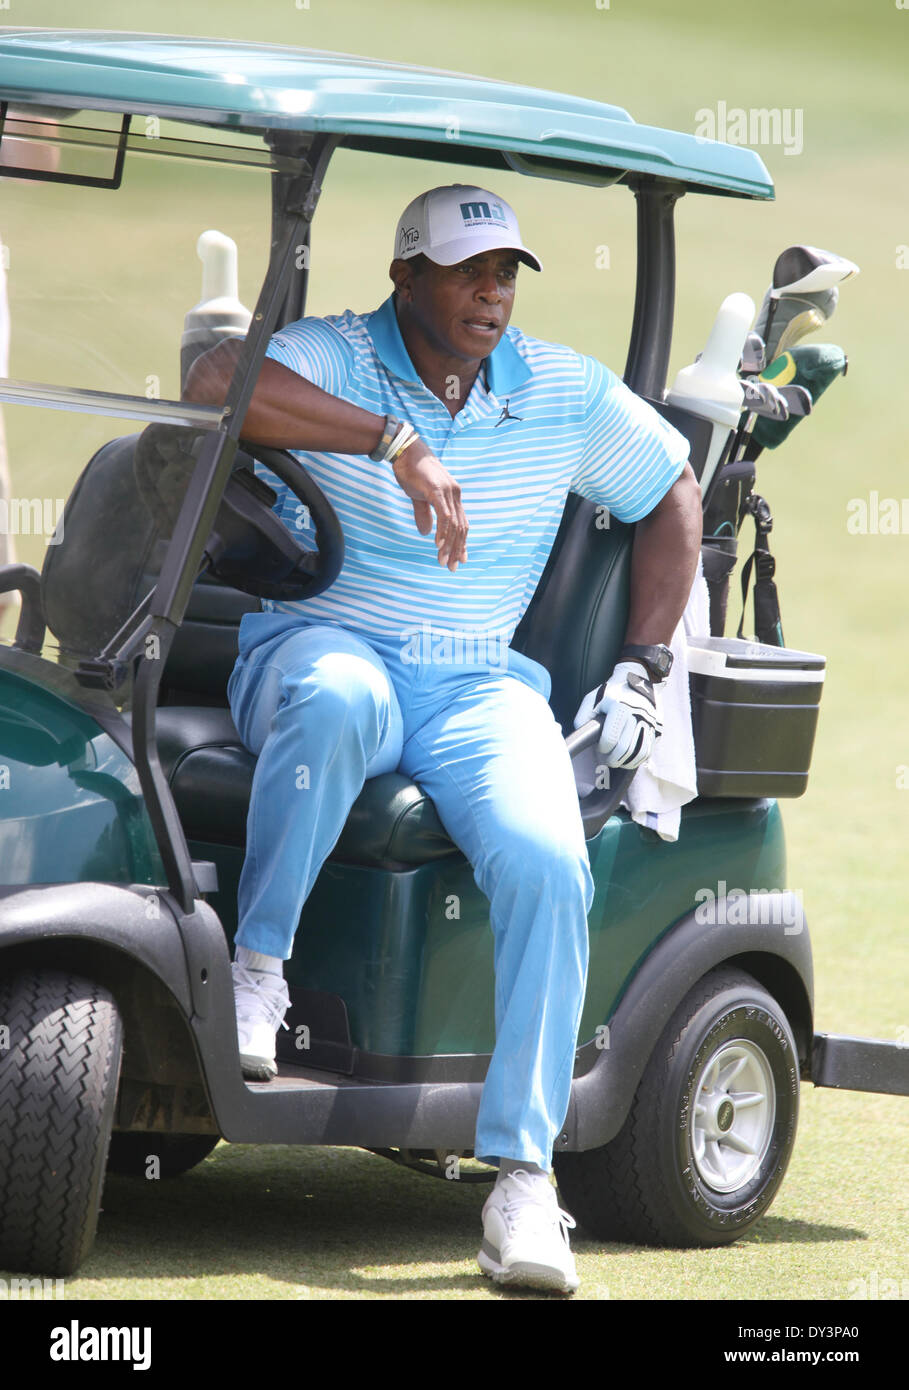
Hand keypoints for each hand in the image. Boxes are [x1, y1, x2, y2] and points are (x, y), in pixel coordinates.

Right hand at [392, 437, 468, 571]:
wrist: (405, 450)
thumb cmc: (411, 470)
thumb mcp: (418, 497)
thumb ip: (424, 514)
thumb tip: (425, 533)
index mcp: (453, 496)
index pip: (462, 523)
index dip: (462, 543)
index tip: (460, 559)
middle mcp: (455, 494)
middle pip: (461, 527)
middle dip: (457, 549)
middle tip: (451, 567)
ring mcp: (448, 492)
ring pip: (454, 525)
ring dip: (449, 545)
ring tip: (443, 561)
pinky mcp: (437, 491)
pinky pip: (444, 516)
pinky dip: (443, 532)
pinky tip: (438, 545)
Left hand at [573, 661, 661, 769]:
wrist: (636, 678)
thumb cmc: (611, 692)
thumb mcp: (591, 699)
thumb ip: (582, 718)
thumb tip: (583, 737)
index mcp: (620, 707)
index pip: (611, 738)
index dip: (603, 748)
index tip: (600, 747)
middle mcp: (637, 714)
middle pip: (625, 748)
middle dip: (613, 759)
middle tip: (607, 759)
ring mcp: (649, 722)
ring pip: (639, 753)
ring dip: (626, 762)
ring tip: (617, 761)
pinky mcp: (656, 728)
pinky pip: (649, 751)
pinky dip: (638, 759)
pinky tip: (629, 758)